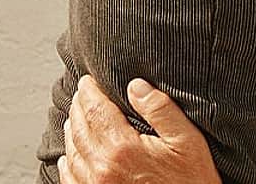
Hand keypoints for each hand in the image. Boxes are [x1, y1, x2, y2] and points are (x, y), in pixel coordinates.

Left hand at [58, 75, 219, 183]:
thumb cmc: (190, 181)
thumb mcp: (187, 140)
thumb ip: (161, 109)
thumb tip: (136, 85)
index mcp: (123, 148)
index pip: (96, 110)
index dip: (89, 92)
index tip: (87, 81)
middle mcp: (103, 168)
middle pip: (80, 129)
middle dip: (78, 107)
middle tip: (80, 93)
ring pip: (72, 152)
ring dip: (71, 131)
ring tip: (74, 117)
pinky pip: (71, 179)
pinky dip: (65, 164)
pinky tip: (67, 157)